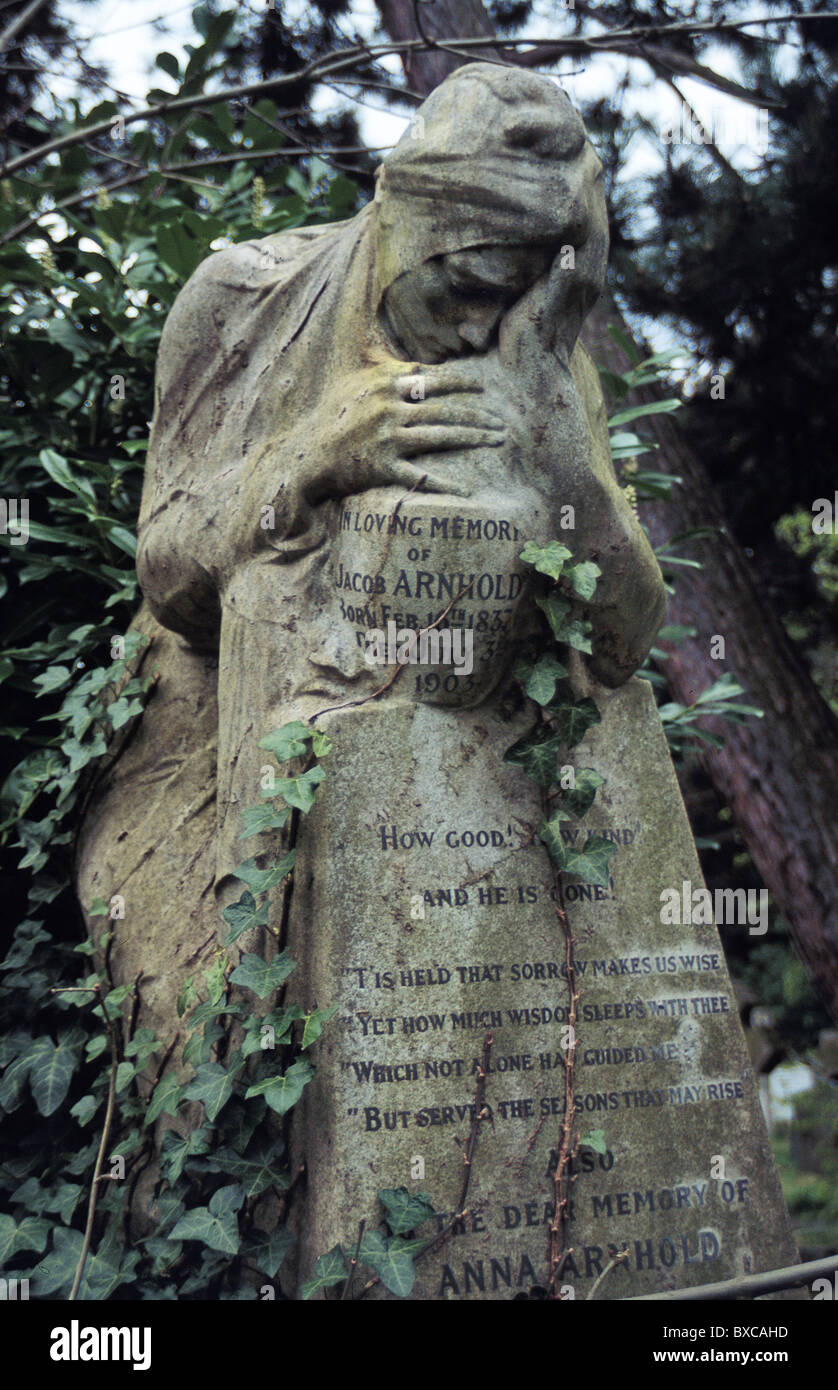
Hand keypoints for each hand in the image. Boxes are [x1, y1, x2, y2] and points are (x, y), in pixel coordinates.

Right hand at [297, 351, 506, 505]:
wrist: (305, 453)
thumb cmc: (331, 417)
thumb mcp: (355, 384)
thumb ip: (387, 371)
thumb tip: (419, 366)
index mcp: (383, 384)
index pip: (433, 379)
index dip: (462, 384)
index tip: (484, 390)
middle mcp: (387, 408)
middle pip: (443, 409)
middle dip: (477, 415)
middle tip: (501, 422)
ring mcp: (386, 438)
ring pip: (439, 436)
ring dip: (472, 438)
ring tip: (495, 440)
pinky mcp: (381, 466)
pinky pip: (420, 476)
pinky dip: (445, 483)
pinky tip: (467, 489)